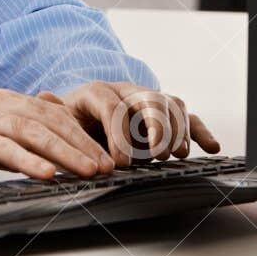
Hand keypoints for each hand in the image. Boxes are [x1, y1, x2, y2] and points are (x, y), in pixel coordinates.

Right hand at [0, 88, 116, 182]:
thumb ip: (14, 138)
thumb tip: (48, 150)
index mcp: (4, 102)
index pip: (54, 116)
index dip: (83, 135)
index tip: (107, 155)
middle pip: (50, 121)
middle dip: (83, 144)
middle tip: (110, 165)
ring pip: (33, 132)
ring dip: (65, 152)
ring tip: (90, 169)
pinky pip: (2, 147)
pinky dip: (28, 160)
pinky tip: (47, 173)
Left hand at [48, 81, 219, 165]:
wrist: (78, 118)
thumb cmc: (67, 124)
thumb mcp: (56, 120)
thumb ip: (53, 112)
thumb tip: (46, 97)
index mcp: (98, 92)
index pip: (113, 106)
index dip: (119, 134)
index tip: (121, 164)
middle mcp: (126, 91)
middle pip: (150, 99)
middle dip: (156, 128)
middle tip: (154, 157)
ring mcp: (146, 101)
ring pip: (171, 105)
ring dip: (176, 129)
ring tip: (174, 155)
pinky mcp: (162, 115)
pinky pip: (187, 117)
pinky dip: (200, 131)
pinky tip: (211, 147)